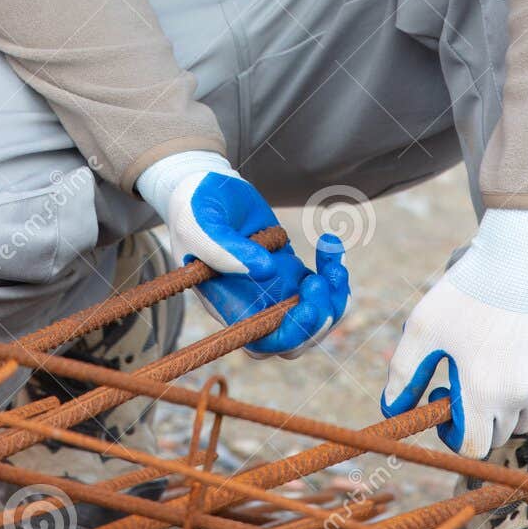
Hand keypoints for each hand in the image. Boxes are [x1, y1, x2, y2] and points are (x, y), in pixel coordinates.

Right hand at [136, 152, 349, 357]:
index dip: (290, 336)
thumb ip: (224, 249)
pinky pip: (323, 285)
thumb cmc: (194, 209)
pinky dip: (333, 268)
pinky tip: (330, 242)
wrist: (206, 185)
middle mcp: (254, 304)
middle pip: (297, 337)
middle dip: (319, 317)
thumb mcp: (200, 225)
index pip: (264, 342)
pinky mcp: (290, 269)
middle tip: (318, 282)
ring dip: (333, 294)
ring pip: (316, 313)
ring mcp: (275, 288)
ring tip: (330, 251)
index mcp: (230, 305)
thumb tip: (266, 270)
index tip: (307, 307)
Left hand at [380, 208, 527, 456]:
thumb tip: (391, 408)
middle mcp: (519, 396)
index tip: (445, 404)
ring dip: (504, 405)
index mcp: (483, 393)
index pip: (473, 447)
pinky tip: (516, 362)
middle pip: (498, 434)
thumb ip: (404, 372)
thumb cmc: (469, 290)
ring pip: (524, 417)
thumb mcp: (424, 327)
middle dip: (477, 417)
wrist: (524, 257)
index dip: (454, 436)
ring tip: (488, 363)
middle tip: (462, 375)